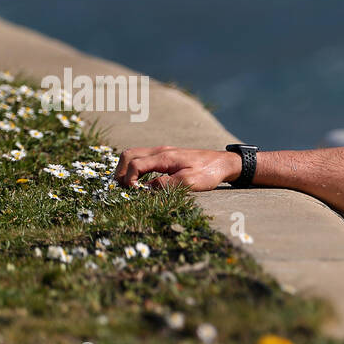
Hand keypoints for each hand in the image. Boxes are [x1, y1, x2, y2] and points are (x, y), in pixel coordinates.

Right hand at [114, 147, 240, 191]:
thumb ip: (166, 185)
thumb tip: (145, 189)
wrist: (223, 162)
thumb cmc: (209, 173)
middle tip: (123, 189)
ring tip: (128, 186)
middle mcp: (160, 151)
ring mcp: (161, 152)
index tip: (134, 193)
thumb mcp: (189, 182)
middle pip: (128, 155)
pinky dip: (134, 168)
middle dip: (121, 172)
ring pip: (133, 155)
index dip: (129, 180)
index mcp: (164, 157)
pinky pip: (142, 158)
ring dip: (126, 169)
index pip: (135, 164)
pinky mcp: (165, 156)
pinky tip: (139, 181)